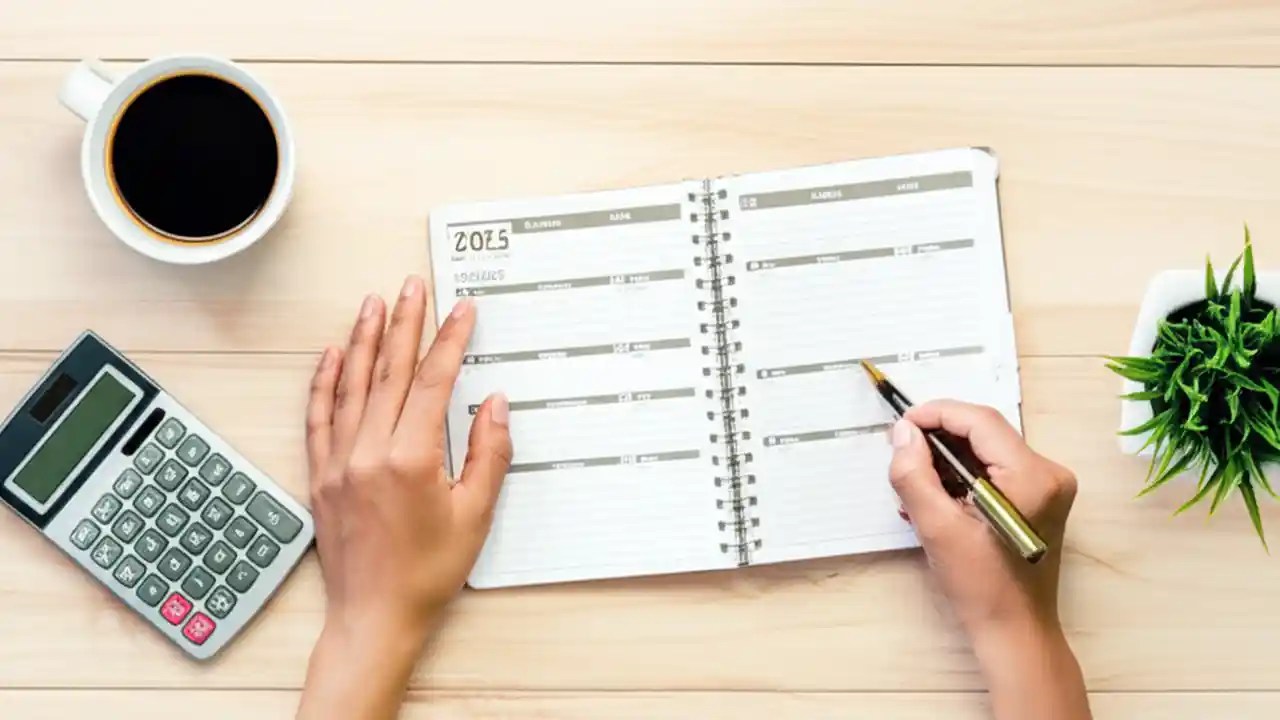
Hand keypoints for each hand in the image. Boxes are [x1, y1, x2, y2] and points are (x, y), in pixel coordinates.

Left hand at [297, 277, 510, 719]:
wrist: (374, 617)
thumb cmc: (427, 574)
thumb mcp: (474, 516)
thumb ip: (488, 454)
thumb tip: (493, 404)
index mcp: (410, 460)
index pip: (431, 383)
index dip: (448, 342)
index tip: (460, 312)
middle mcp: (368, 453)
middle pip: (389, 373)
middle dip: (404, 325)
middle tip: (413, 288)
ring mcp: (339, 462)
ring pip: (351, 386)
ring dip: (364, 341)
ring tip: (374, 304)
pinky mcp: (321, 476)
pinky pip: (319, 417)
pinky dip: (325, 382)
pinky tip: (332, 356)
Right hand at [889, 401, 1090, 719]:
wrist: (1015, 630)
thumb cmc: (983, 587)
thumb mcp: (937, 527)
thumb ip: (914, 473)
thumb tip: (903, 433)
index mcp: (1032, 476)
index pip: (979, 421)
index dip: (936, 414)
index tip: (902, 426)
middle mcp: (1048, 474)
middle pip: (984, 433)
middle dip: (938, 439)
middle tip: (901, 453)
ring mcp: (1047, 487)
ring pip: (986, 451)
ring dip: (947, 461)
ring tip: (914, 485)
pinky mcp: (1038, 499)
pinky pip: (994, 471)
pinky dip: (962, 477)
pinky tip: (935, 499)